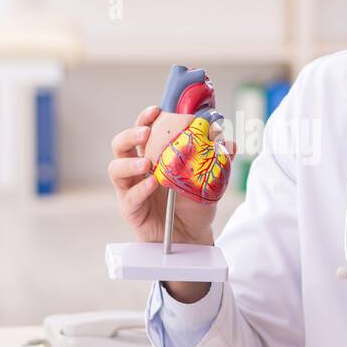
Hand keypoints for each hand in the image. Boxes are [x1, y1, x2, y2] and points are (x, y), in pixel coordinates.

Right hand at [108, 105, 235, 302]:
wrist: (193, 236)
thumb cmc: (195, 203)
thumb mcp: (210, 179)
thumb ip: (217, 160)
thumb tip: (230, 142)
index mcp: (153, 155)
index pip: (143, 131)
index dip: (145, 118)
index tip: (156, 110)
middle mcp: (137, 169)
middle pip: (121, 145)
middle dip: (130, 135)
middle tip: (145, 132)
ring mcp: (131, 189)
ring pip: (116, 169)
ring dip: (130, 163)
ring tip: (147, 163)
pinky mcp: (131, 209)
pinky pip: (129, 197)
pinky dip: (141, 189)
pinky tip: (153, 184)